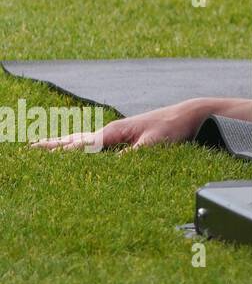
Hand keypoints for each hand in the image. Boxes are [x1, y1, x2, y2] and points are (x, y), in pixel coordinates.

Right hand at [29, 99, 211, 152]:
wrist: (188, 114)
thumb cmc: (172, 127)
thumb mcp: (153, 144)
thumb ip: (131, 156)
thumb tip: (111, 168)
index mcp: (114, 132)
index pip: (81, 144)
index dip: (61, 151)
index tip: (40, 154)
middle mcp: (112, 130)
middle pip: (76, 139)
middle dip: (54, 144)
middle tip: (31, 148)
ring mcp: (117, 132)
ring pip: (84, 139)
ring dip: (63, 143)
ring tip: (44, 146)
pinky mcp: (125, 136)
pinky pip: (96, 142)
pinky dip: (80, 144)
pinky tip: (77, 148)